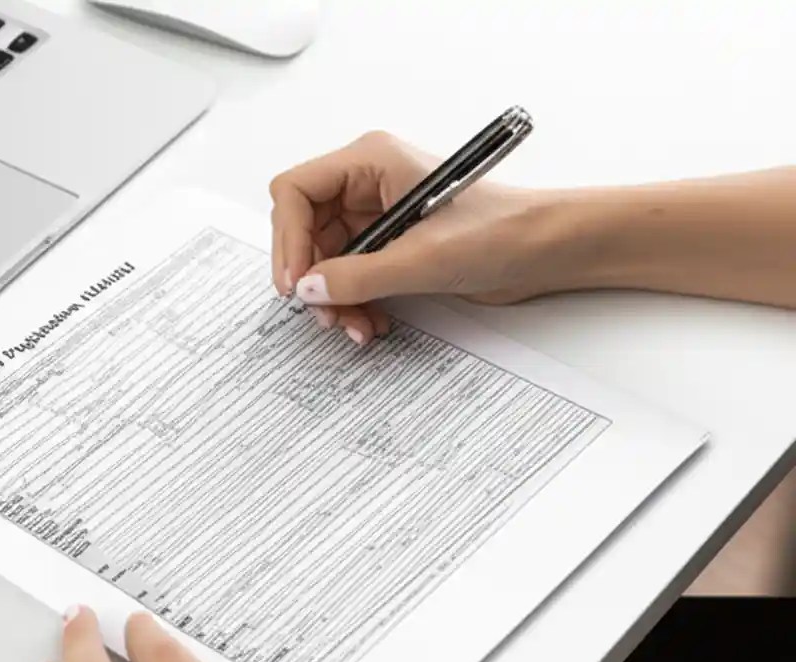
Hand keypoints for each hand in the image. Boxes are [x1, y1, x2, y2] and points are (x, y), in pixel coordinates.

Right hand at [269, 131, 569, 343]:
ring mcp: (377, 214)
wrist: (548, 250)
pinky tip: (372, 322)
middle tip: (326, 313)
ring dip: (335, 297)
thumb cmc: (502, 231)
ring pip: (326, 259)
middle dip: (314, 277)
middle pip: (305, 230)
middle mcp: (367, 182)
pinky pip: (351, 274)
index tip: (295, 282)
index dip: (287, 237)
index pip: (296, 191)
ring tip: (356, 325)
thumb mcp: (422, 258)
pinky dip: (354, 301)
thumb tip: (308, 289)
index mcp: (370, 161)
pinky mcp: (390, 243)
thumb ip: (358, 275)